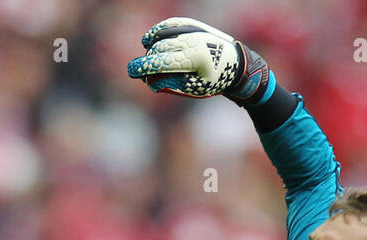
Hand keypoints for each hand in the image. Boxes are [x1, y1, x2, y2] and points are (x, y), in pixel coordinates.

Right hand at [127, 17, 272, 103]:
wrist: (235, 63)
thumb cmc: (212, 80)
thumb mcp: (193, 88)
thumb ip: (170, 84)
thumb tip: (149, 80)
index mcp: (193, 60)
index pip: (161, 62)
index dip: (143, 67)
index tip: (131, 71)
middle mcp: (192, 42)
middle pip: (159, 50)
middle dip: (147, 61)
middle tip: (143, 73)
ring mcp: (193, 32)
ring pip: (163, 36)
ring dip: (151, 47)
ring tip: (148, 58)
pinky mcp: (193, 26)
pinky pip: (171, 24)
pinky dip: (158, 31)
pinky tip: (149, 39)